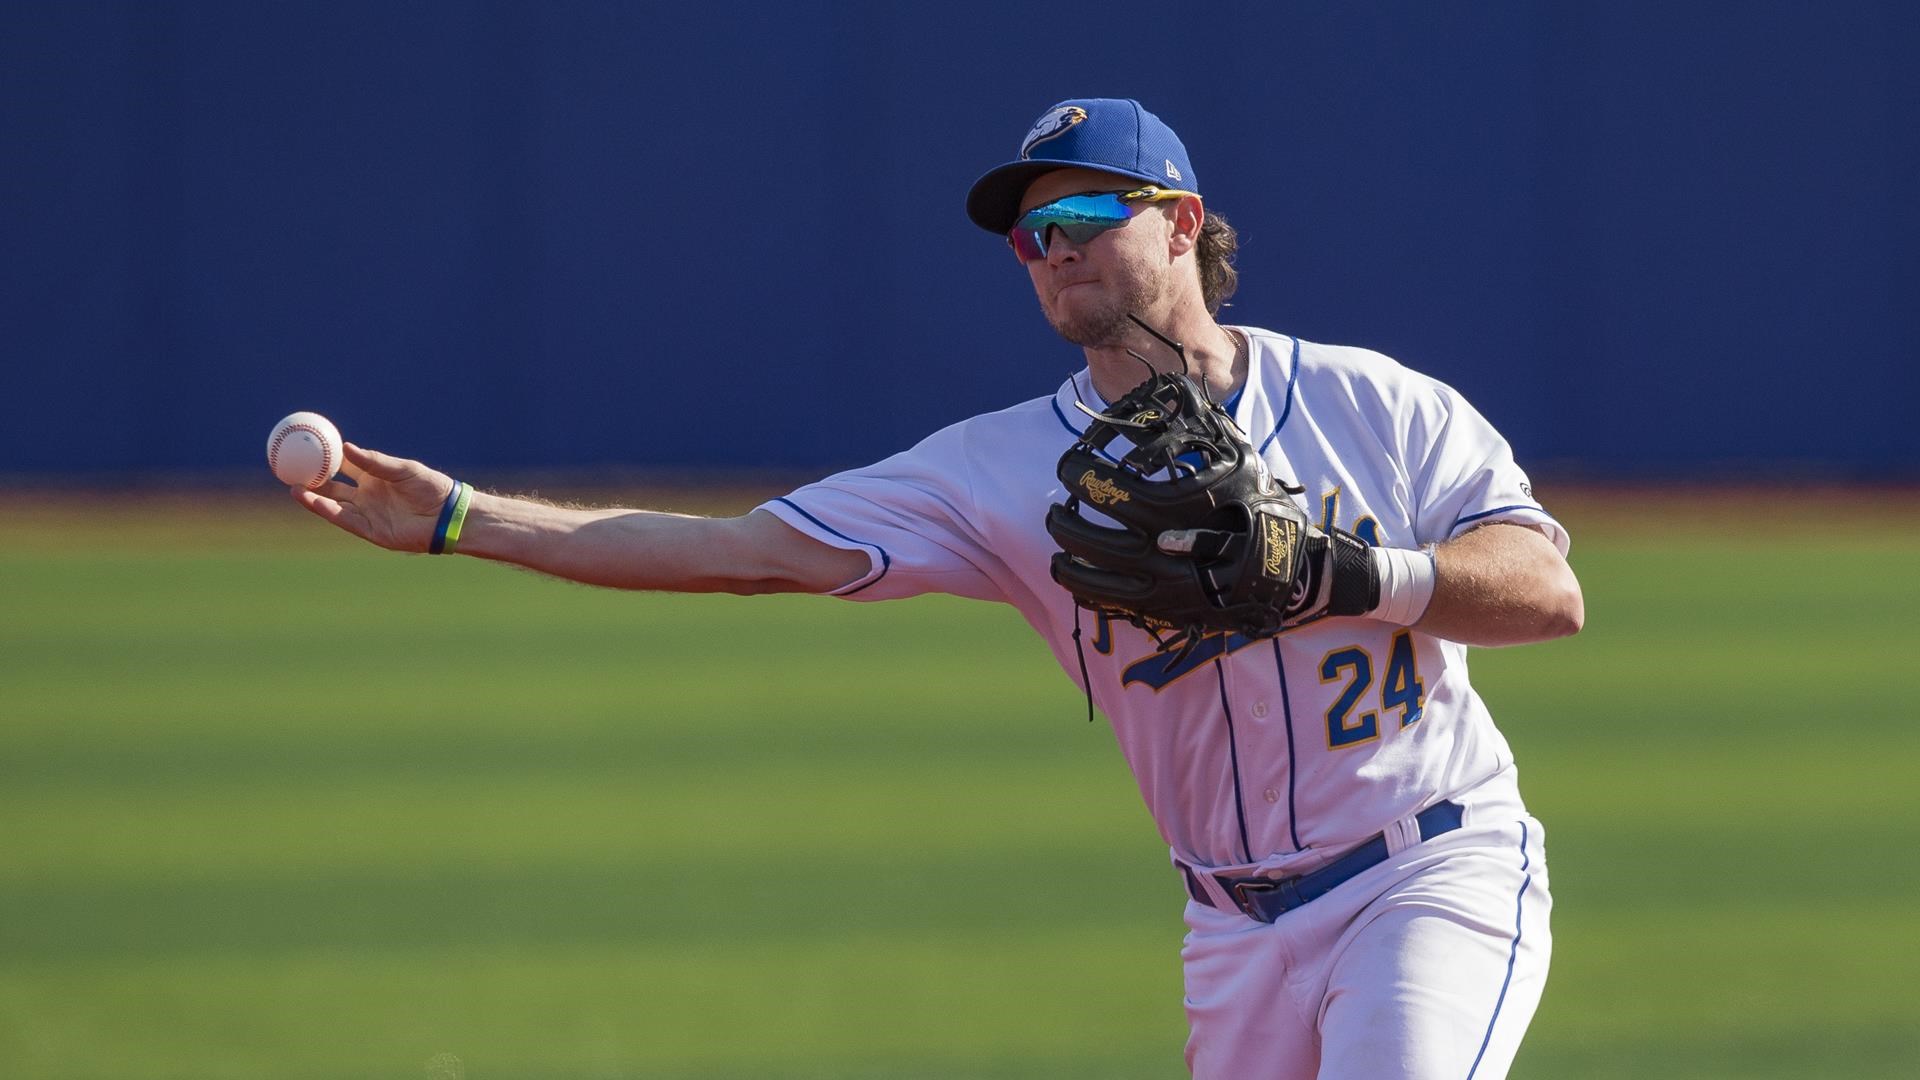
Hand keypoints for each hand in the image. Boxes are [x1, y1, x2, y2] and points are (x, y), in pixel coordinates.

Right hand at [292, 443, 455, 552]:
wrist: (448, 516)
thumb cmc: (432, 488)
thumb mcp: (403, 469)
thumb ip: (375, 461)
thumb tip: (345, 447)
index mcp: (376, 478)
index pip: (346, 466)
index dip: (328, 458)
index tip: (308, 447)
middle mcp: (368, 495)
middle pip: (334, 487)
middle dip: (313, 479)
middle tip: (291, 468)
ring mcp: (368, 513)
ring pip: (334, 505)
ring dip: (313, 497)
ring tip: (292, 486)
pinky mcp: (370, 531)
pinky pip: (343, 520)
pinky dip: (326, 510)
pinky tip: (310, 500)